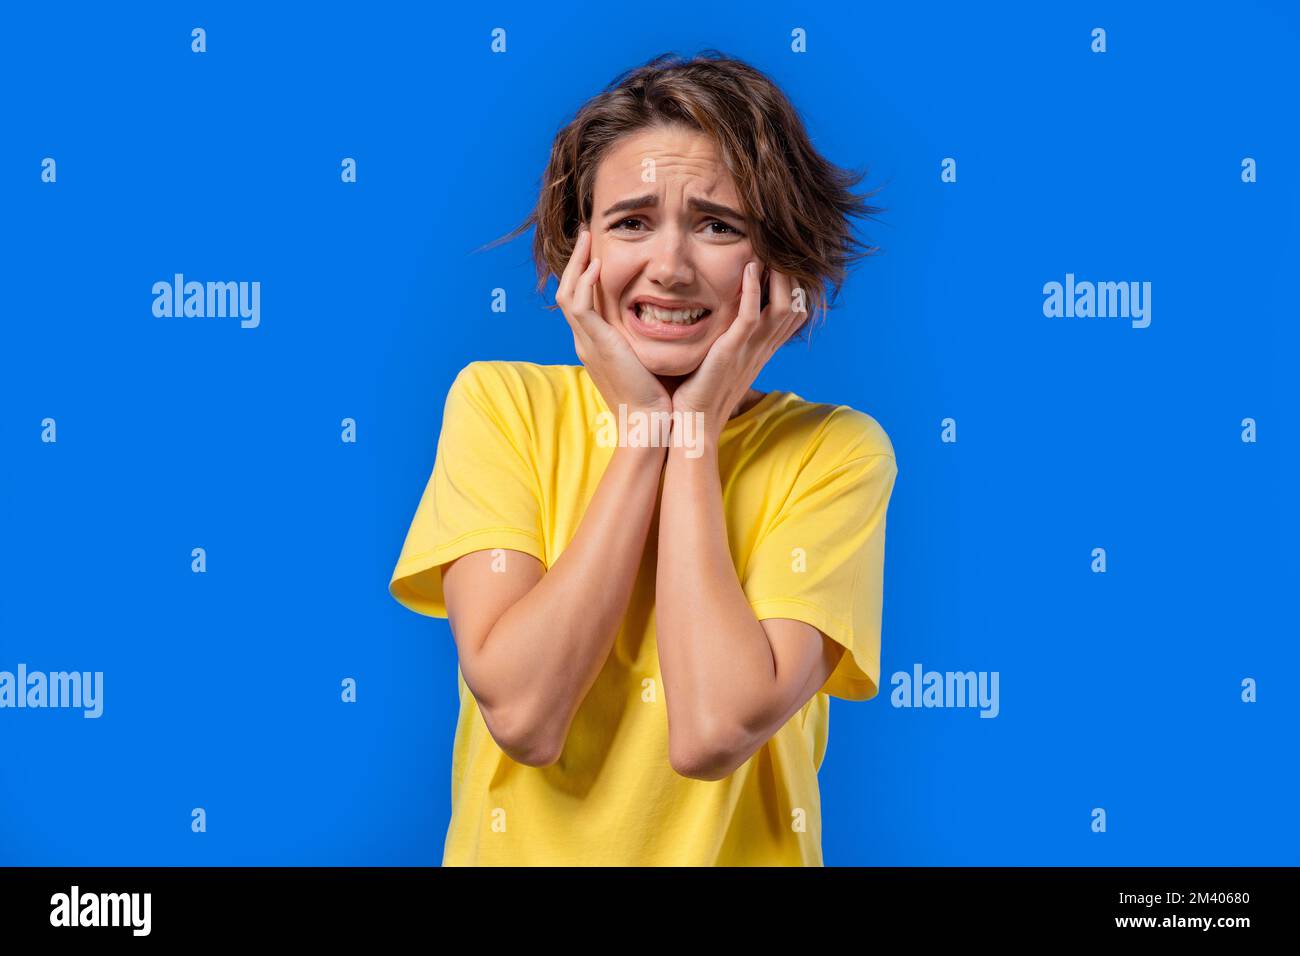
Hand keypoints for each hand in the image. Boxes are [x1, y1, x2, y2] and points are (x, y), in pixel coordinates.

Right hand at [556, 225, 671, 416]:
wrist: (649, 422)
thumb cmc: (657, 396)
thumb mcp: (649, 358)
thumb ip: (648, 337)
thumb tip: (669, 319)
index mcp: (596, 345)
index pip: (581, 301)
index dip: (585, 275)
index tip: (598, 252)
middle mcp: (585, 341)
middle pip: (568, 292)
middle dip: (576, 262)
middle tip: (586, 235)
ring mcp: (587, 343)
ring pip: (568, 293)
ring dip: (577, 263)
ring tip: (587, 238)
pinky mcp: (595, 344)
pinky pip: (579, 306)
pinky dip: (585, 283)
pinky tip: (597, 265)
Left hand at [671, 261, 802, 441]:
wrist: (690, 424)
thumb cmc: (699, 393)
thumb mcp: (722, 362)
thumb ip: (730, 341)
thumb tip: (724, 323)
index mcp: (762, 349)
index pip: (794, 312)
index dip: (797, 286)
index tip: (785, 260)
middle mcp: (763, 347)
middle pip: (798, 305)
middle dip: (795, 275)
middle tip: (782, 248)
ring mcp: (750, 349)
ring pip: (783, 306)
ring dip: (780, 275)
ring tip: (770, 249)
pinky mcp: (732, 351)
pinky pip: (752, 316)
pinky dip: (752, 290)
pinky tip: (748, 267)